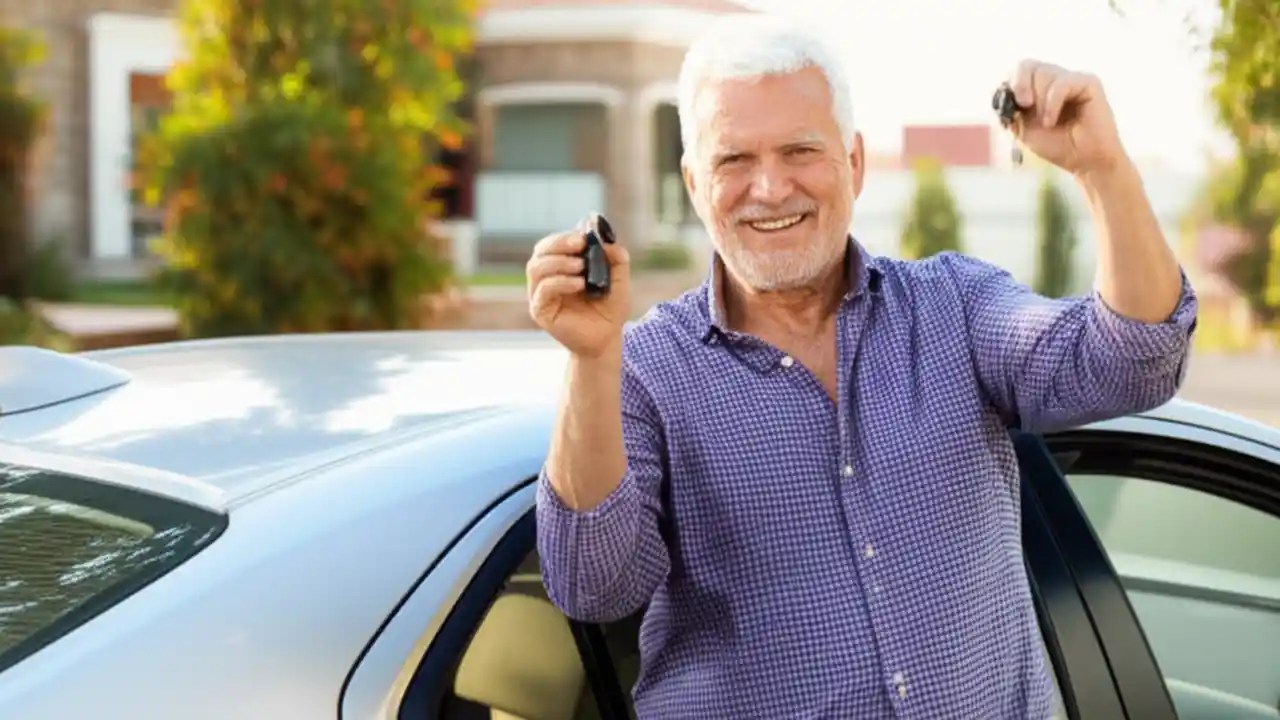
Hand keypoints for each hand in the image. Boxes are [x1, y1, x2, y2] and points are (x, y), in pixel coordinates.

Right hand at [526, 224, 630, 357]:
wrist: (606, 338)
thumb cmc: (609, 308)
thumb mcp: (619, 281)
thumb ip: (617, 259)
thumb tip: (609, 242)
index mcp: (560, 265)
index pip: (553, 243)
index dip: (566, 236)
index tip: (585, 236)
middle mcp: (546, 277)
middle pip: (540, 251)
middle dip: (559, 243)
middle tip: (580, 244)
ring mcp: (540, 294)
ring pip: (536, 268)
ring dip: (559, 262)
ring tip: (581, 266)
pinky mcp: (540, 311)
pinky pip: (543, 290)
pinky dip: (561, 282)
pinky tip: (579, 284)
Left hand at [1007, 60, 1127, 177]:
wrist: (1085, 162)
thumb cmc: (1056, 145)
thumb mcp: (1023, 128)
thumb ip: (1011, 108)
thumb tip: (1001, 90)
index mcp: (1038, 85)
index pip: (1018, 69)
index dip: (1008, 84)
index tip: (1008, 107)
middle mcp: (1054, 77)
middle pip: (1027, 66)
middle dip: (1021, 87)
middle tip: (1024, 106)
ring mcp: (1071, 78)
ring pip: (1043, 72)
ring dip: (1039, 103)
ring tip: (1046, 124)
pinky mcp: (1088, 82)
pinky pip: (1061, 83)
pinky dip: (1051, 104)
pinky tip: (1051, 122)